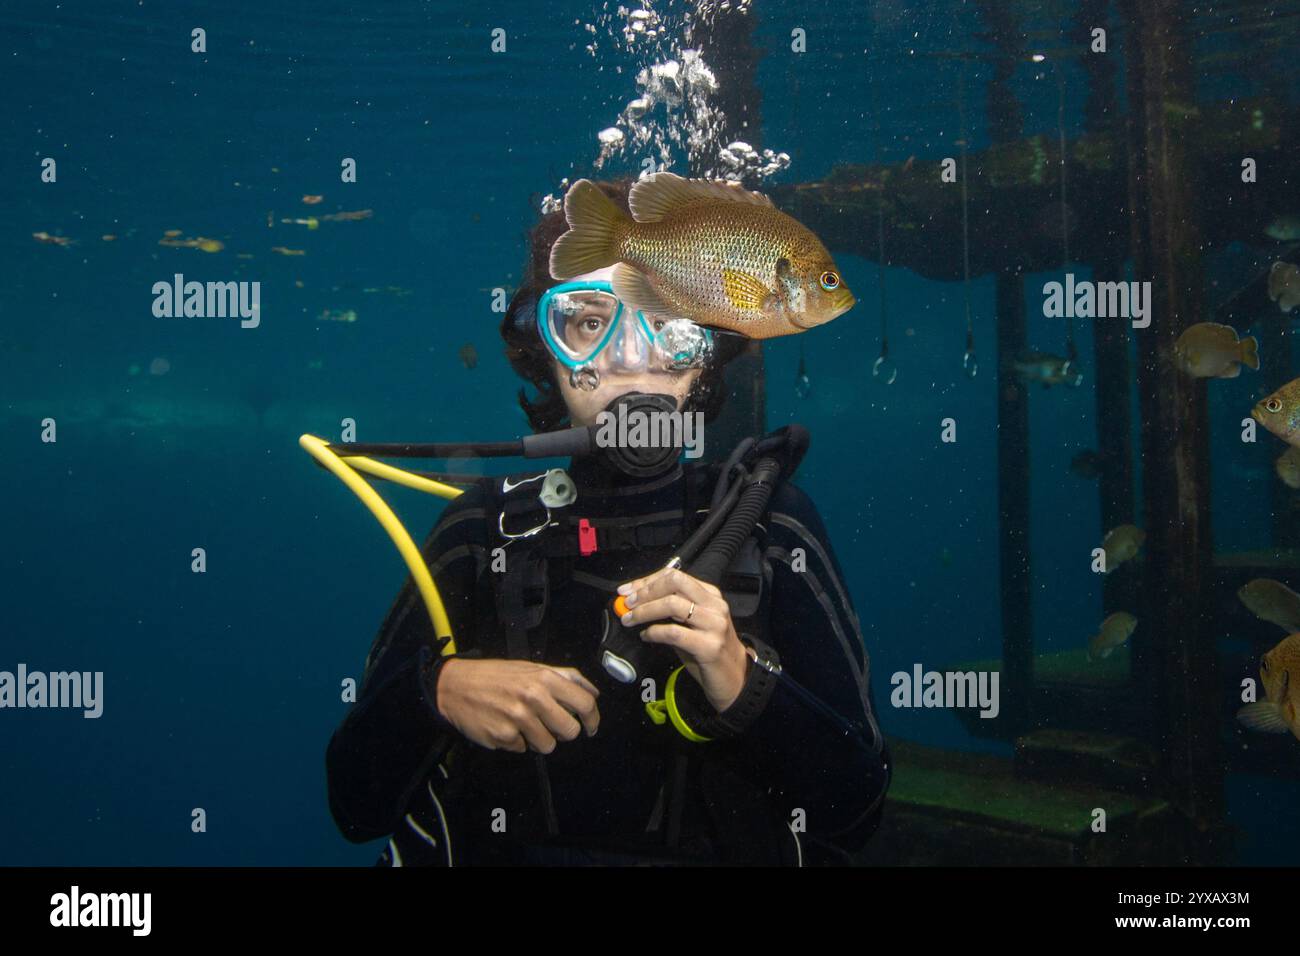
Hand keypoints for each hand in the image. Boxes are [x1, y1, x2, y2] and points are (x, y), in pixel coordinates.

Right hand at [436, 658, 600, 753]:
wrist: (455, 685)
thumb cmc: (496, 676)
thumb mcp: (532, 667)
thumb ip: (565, 677)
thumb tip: (593, 693)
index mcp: (545, 678)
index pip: (585, 703)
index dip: (593, 718)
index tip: (590, 726)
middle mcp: (534, 697)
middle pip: (570, 731)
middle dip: (563, 731)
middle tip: (551, 724)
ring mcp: (519, 718)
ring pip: (548, 745)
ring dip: (539, 738)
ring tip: (523, 723)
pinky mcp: (504, 736)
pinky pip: (523, 749)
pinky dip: (517, 741)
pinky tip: (505, 726)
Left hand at [617, 567, 748, 711]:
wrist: (734, 677)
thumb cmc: (707, 648)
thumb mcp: (690, 623)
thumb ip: (668, 610)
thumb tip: (634, 603)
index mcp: (710, 594)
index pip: (675, 576)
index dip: (647, 581)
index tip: (626, 590)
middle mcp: (714, 605)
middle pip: (674, 583)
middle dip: (645, 592)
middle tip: (626, 603)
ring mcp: (714, 625)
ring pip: (672, 605)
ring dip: (644, 611)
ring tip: (629, 620)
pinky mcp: (710, 646)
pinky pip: (674, 633)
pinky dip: (654, 632)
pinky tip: (646, 636)